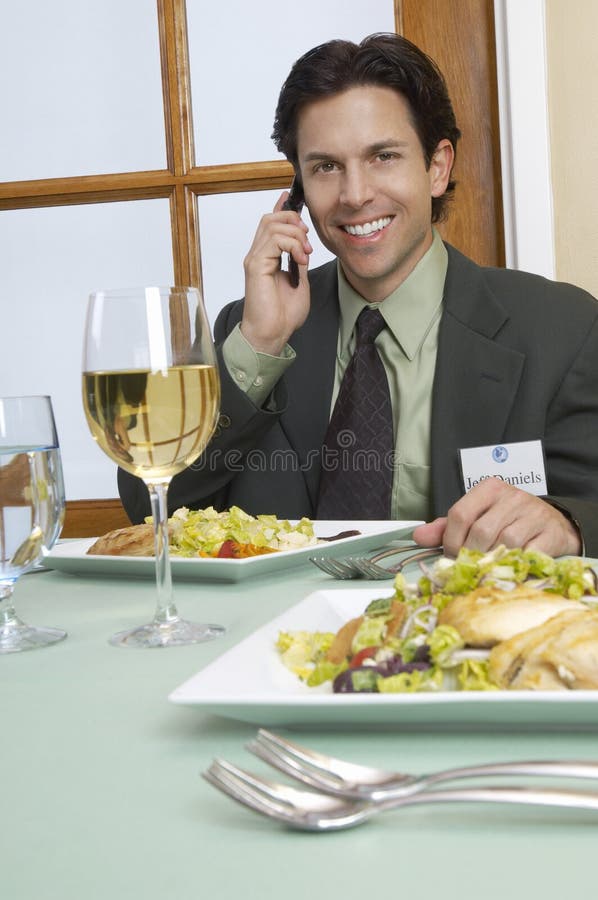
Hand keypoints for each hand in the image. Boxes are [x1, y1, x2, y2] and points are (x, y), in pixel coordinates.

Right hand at [241, 192, 312, 355]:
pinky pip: (274, 240)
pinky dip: (292, 245)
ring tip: (306, 254)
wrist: (272, 334)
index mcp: (266, 257)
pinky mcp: (255, 265)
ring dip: (296, 235)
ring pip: (272, 225)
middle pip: (270, 218)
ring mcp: (255, 259)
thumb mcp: (299, 280)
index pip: (270, 223)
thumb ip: (299, 260)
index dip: (282, 208)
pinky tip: (301, 259)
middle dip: (294, 222)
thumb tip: (305, 245)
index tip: (293, 199)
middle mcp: (257, 255)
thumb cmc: (283, 315)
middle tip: (308, 242)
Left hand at [413, 478, 581, 556]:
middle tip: (471, 565)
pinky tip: (511, 566)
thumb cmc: (508, 521)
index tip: (453, 554)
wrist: (553, 524)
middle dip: (471, 554)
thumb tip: (417, 536)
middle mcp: (512, 497)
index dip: (451, 540)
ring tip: (490, 565)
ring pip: (505, 542)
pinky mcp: (550, 533)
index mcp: (489, 489)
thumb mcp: (477, 516)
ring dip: (493, 560)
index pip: (459, 514)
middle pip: (481, 532)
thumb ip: (447, 527)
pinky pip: (529, 553)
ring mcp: (533, 514)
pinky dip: (517, 564)